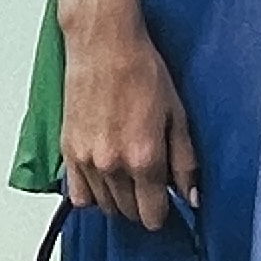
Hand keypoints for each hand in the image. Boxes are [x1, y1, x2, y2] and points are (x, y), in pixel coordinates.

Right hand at [50, 0, 199, 228]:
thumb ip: (185, 162)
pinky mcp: (68, 151)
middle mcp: (112, 165)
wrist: (104, 45)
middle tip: (151, 188)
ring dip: (118, 200)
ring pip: (103, 207)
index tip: (167, 205)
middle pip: (128, 214)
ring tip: (128, 178)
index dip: (163, 214)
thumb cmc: (141, 70)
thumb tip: (191, 196)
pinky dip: (91, 193)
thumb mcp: (177, 116)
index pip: (152, 214)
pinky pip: (77, 194)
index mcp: (144, 158)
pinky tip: (104, 178)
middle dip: (142, 206)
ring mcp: (87, 160)